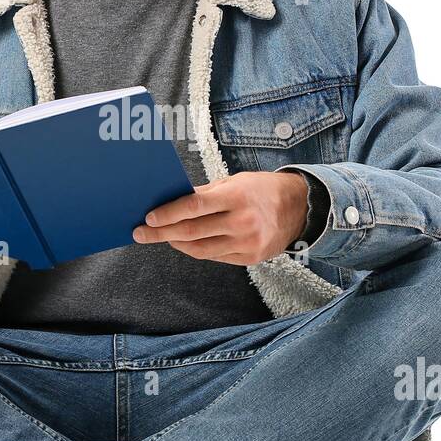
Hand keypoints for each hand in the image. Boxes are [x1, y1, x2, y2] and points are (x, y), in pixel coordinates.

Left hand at [130, 171, 308, 265]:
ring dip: (176, 244)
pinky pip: (215, 256)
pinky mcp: (251, 258)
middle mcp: (242, 222)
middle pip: (192, 231)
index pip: (194, 206)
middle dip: (161, 233)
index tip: (148, 218)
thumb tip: (170, 201)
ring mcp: (247, 243)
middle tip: (140, 233)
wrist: (300, 208)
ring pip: (200, 249)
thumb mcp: (234, 182)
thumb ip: (204, 193)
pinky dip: (197, 250)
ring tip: (162, 237)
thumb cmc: (261, 189)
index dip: (168, 214)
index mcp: (237, 197)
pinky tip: (186, 243)